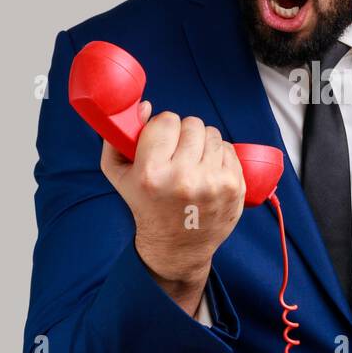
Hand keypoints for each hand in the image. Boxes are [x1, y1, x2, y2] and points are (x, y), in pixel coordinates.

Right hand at [100, 101, 245, 307]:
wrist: (177, 246)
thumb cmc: (146, 205)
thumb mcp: (119, 174)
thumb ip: (118, 136)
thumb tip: (146, 106)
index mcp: (152, 174)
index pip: (167, 120)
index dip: (163, 128)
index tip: (161, 143)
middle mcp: (184, 178)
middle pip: (192, 124)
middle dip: (184, 135)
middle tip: (177, 154)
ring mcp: (212, 183)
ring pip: (212, 134)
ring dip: (202, 144)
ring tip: (192, 163)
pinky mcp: (233, 186)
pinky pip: (228, 148)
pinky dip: (218, 155)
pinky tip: (206, 172)